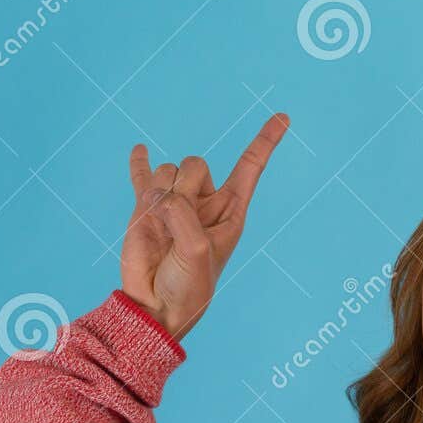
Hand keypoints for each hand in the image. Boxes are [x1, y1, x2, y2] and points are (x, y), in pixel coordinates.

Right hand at [121, 113, 289, 338]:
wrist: (155, 306)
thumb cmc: (188, 286)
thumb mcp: (198, 250)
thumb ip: (183, 214)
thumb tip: (158, 195)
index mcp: (230, 212)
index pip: (250, 167)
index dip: (265, 141)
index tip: (283, 116)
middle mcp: (204, 203)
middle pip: (195, 163)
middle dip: (184, 187)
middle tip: (177, 224)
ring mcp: (173, 203)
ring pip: (166, 170)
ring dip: (159, 195)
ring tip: (159, 229)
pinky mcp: (145, 208)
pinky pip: (143, 176)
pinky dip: (140, 164)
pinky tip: (140, 150)